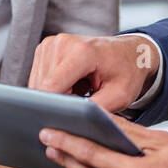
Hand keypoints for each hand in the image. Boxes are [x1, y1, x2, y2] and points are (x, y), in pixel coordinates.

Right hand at [28, 33, 158, 113]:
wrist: (130, 52)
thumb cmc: (127, 72)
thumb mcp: (118, 97)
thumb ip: (93, 110)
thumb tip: (71, 123)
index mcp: (82, 52)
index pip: (52, 86)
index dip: (55, 107)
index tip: (66, 120)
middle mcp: (62, 43)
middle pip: (43, 87)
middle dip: (58, 102)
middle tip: (82, 103)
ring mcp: (52, 43)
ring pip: (38, 84)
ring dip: (55, 94)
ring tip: (80, 91)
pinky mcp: (46, 48)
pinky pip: (39, 78)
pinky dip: (54, 87)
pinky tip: (73, 85)